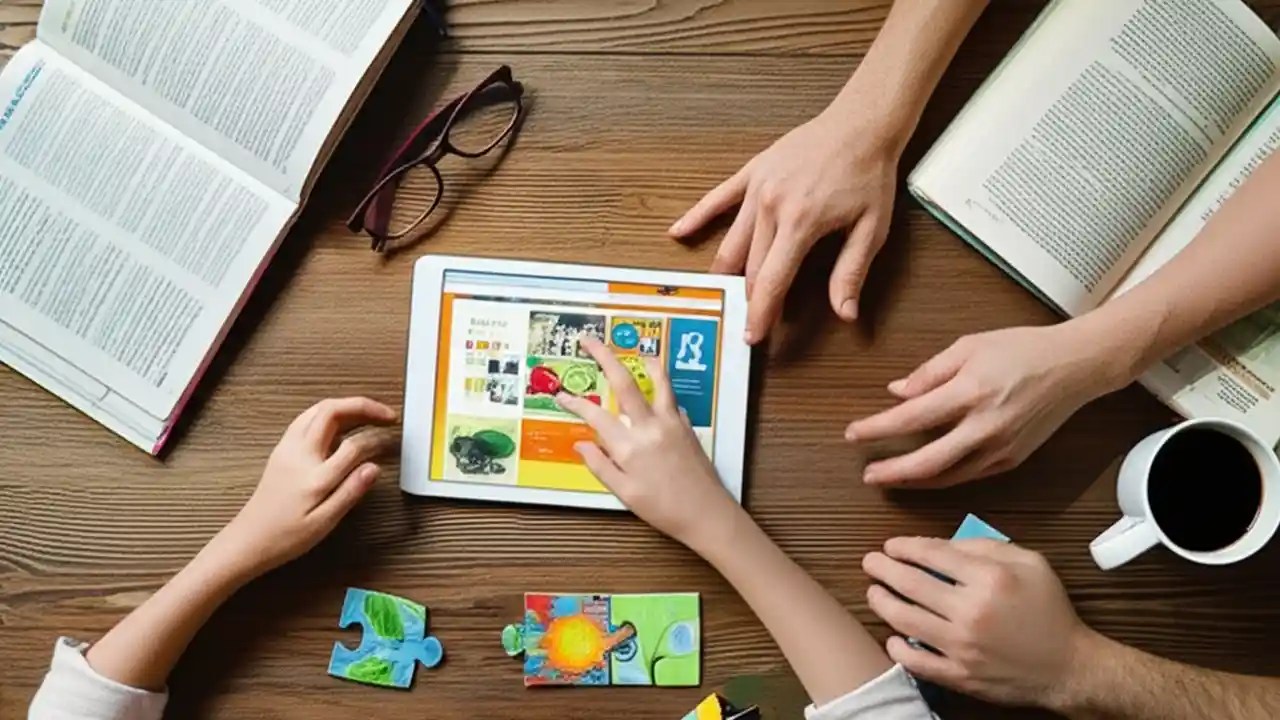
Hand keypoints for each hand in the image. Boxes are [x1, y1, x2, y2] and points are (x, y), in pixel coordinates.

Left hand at [212, 397, 397, 577]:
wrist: (248, 540)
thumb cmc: (286, 537)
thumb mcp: (324, 522)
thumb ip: (350, 492)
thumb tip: (374, 467)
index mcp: (314, 475)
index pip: (353, 444)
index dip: (377, 439)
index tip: (392, 442)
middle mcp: (299, 453)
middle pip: (331, 411)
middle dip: (363, 406)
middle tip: (387, 415)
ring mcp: (287, 448)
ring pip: (317, 410)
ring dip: (346, 406)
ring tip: (369, 415)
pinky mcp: (282, 449)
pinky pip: (307, 418)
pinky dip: (330, 413)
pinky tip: (343, 424)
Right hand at [555, 337, 738, 547]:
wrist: (707, 514)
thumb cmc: (663, 509)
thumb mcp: (624, 493)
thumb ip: (600, 465)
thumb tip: (581, 445)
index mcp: (629, 446)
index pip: (594, 415)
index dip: (574, 403)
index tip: (561, 396)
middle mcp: (650, 427)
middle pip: (623, 382)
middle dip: (604, 356)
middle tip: (589, 340)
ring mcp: (671, 423)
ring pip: (658, 381)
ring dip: (646, 363)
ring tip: (638, 352)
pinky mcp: (686, 426)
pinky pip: (671, 399)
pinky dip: (662, 388)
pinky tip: (656, 391)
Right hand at [669, 105, 899, 342]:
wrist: (861, 124)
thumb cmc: (868, 175)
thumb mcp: (871, 229)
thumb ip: (851, 272)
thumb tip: (844, 312)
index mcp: (800, 223)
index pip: (772, 280)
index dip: (760, 313)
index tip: (752, 336)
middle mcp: (771, 207)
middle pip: (750, 266)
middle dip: (747, 299)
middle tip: (745, 323)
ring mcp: (757, 188)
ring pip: (732, 240)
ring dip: (725, 271)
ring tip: (720, 294)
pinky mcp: (753, 172)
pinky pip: (718, 197)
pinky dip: (697, 216)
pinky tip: (677, 232)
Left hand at [846, 324, 1126, 487]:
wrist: (1075, 366)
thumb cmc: (1022, 349)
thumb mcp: (968, 346)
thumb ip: (929, 372)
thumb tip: (896, 392)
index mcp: (970, 391)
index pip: (911, 418)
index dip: (878, 429)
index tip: (854, 434)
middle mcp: (986, 425)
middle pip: (927, 461)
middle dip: (892, 471)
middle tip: (867, 474)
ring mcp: (1002, 447)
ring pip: (949, 476)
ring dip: (915, 481)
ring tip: (889, 479)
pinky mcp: (1013, 459)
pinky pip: (971, 476)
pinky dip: (945, 479)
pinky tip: (926, 475)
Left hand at [862, 537, 1099, 709]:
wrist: (1068, 668)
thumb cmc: (1050, 612)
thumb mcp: (1031, 563)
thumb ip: (986, 546)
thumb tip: (943, 545)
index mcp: (990, 579)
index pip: (932, 555)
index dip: (904, 546)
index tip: (891, 545)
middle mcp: (971, 611)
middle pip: (910, 583)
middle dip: (882, 568)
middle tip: (871, 562)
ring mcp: (962, 646)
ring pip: (903, 619)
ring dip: (881, 601)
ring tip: (874, 592)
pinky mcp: (959, 675)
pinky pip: (914, 660)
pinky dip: (896, 646)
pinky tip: (892, 635)